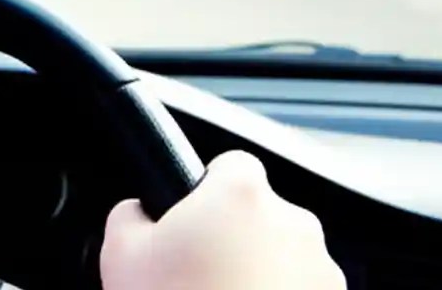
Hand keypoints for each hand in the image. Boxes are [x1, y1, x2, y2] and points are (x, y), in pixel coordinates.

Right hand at [100, 150, 344, 289]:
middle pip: (258, 214)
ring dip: (258, 275)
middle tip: (196, 277)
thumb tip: (140, 213)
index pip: (228, 164)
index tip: (189, 223)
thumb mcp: (119, 255)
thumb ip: (131, 214)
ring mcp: (322, 269)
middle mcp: (293, 222)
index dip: (204, 192)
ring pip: (282, 257)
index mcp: (241, 194)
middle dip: (232, 239)